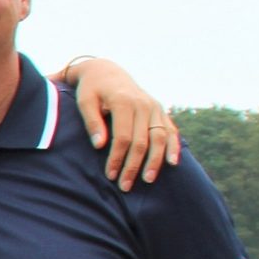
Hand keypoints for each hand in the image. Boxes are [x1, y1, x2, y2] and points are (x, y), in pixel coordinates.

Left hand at [63, 56, 178, 190]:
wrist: (107, 72)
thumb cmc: (91, 90)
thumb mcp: (84, 102)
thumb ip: (92, 122)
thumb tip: (99, 146)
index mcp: (124, 102)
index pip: (123, 137)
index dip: (117, 158)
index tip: (110, 175)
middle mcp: (144, 105)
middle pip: (142, 141)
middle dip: (134, 166)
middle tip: (125, 186)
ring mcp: (155, 108)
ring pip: (160, 138)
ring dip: (155, 161)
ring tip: (148, 180)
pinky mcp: (160, 111)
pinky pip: (171, 131)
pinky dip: (173, 146)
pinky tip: (172, 163)